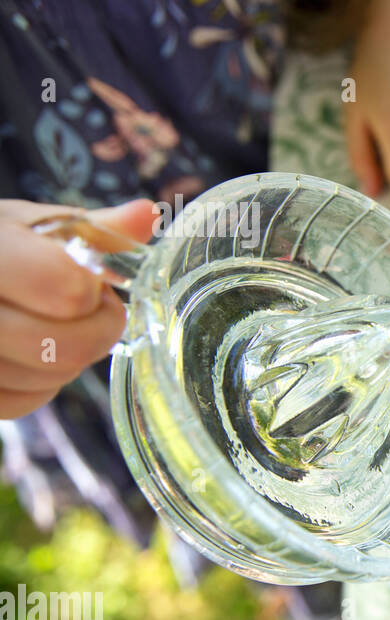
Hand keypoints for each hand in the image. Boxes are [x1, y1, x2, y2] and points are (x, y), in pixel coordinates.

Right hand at [0, 198, 154, 418]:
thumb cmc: (2, 248)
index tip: (87, 282)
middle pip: (66, 348)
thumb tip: (146, 215)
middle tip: (86, 310)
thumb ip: (94, 228)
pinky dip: (38, 384)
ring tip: (48, 325)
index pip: (69, 290)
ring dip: (67, 358)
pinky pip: (22, 404)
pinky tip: (27, 352)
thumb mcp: (36, 226)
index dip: (91, 292)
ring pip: (48, 379)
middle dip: (95, 331)